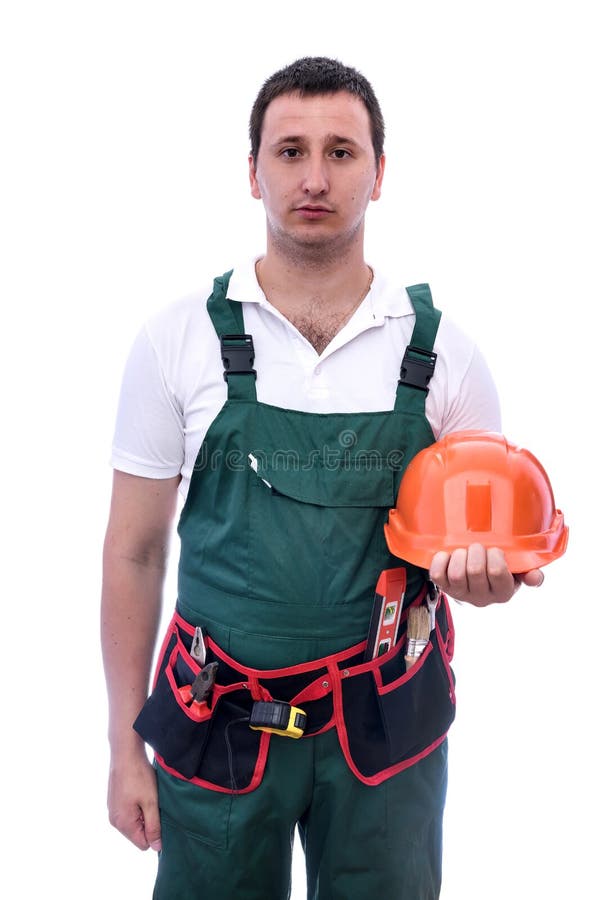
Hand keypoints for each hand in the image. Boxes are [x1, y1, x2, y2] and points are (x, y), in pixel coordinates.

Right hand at [108, 749, 161, 851]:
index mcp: (123, 824)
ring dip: (143, 813)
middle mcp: (114, 820)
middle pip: (137, 834)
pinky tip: (140, 790)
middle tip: (153, 803)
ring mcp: (112, 810)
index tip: (159, 815)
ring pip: (133, 822)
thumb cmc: (139, 776)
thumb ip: (154, 827)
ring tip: (146, 795)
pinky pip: (128, 812)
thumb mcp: (151, 803)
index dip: (154, 833)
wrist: (125, 752)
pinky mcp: (113, 801)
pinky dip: (136, 805)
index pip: (143, 844)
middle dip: (148, 822)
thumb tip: (156, 847)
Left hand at [429, 543, 543, 606]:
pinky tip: (448, 555)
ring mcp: (461, 594)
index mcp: (503, 593)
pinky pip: (437, 574)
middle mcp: (481, 598)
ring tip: (463, 551)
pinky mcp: (444, 588)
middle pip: (475, 571)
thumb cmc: (497, 570)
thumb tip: (535, 576)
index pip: (498, 573)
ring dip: (459, 556)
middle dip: (475, 552)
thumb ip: (528, 572)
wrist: (473, 580)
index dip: (495, 556)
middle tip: (477, 546)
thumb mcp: (517, 572)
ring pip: (456, 574)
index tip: (494, 550)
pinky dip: (441, 560)